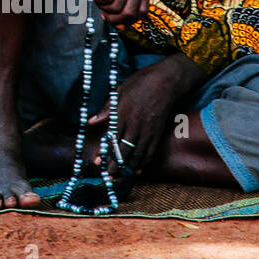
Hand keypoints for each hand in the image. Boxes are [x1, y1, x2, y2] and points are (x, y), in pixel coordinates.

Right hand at [81, 0, 148, 26]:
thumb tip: (121, 25)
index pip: (143, 12)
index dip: (130, 20)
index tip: (118, 19)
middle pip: (130, 14)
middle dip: (116, 19)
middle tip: (105, 15)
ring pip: (116, 8)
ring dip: (105, 9)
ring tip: (100, 1)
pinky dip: (99, 1)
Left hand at [88, 55, 204, 173]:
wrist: (167, 81)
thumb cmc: (141, 83)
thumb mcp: (119, 91)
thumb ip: (106, 109)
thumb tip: (91, 122)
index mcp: (123, 113)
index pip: (111, 138)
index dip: (103, 152)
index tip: (96, 161)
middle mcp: (135, 125)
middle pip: (124, 150)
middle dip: (115, 165)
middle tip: (108, 176)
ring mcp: (148, 130)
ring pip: (137, 154)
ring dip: (128, 168)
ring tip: (119, 177)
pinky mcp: (158, 133)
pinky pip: (150, 152)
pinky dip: (143, 162)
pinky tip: (137, 169)